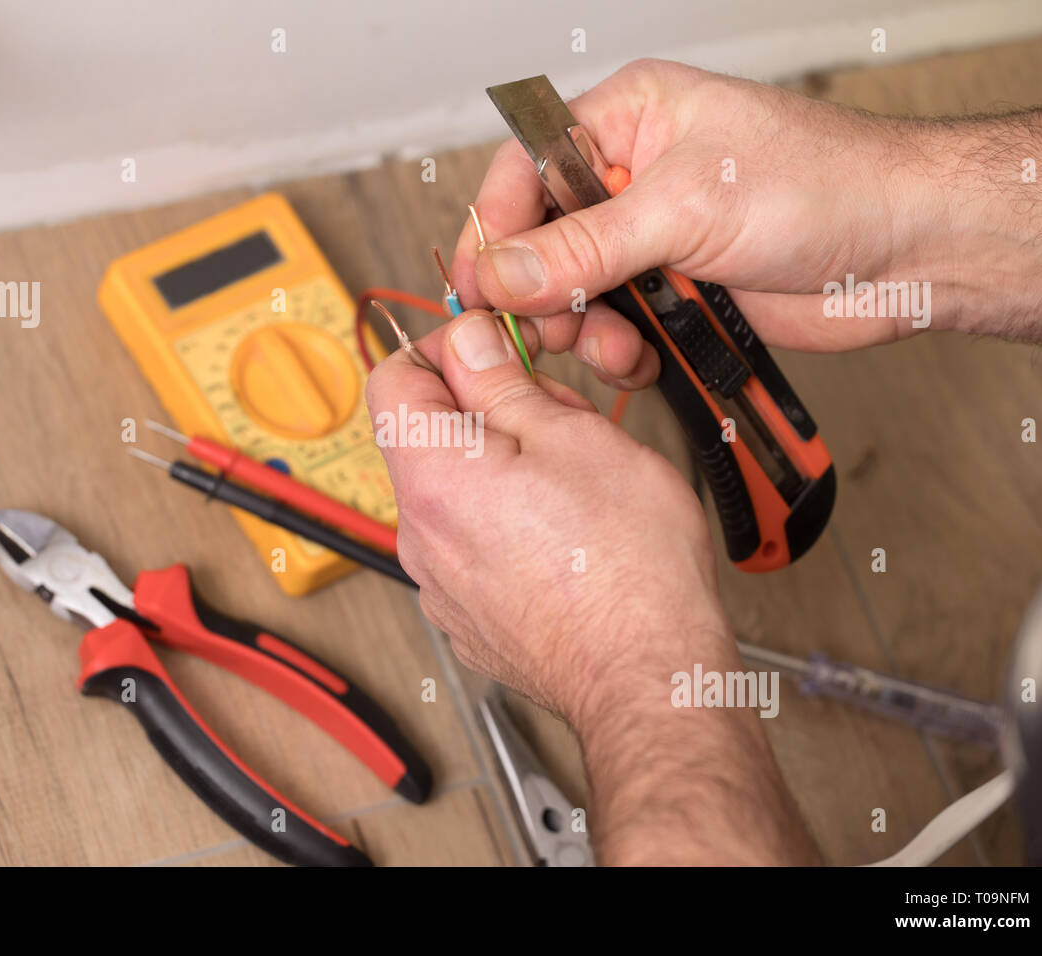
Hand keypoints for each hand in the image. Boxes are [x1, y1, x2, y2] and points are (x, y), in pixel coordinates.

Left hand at [366, 310, 818, 862]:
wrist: (649, 677)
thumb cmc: (628, 569)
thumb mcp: (575, 437)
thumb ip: (503, 384)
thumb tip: (470, 343)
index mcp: (435, 478)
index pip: (392, 379)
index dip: (442, 350)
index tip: (493, 351)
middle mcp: (419, 535)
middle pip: (427, 438)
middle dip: (486, 412)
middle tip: (558, 420)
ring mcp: (439, 584)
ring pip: (453, 493)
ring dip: (498, 470)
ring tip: (571, 485)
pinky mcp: (465, 618)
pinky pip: (468, 547)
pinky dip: (502, 526)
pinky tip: (561, 537)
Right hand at [454, 59, 1041, 354]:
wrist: (905, 249)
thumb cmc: (823, 186)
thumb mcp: (684, 208)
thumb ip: (582, 246)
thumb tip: (500, 271)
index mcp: (628, 119)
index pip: (527, 170)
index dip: (495, 228)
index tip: (479, 285)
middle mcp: (632, 177)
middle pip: (540, 238)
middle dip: (536, 290)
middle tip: (539, 329)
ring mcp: (653, 238)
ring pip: (573, 292)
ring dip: (579, 328)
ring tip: (606, 344)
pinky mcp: (677, 291)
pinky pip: (617, 327)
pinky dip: (617, 350)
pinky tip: (638, 358)